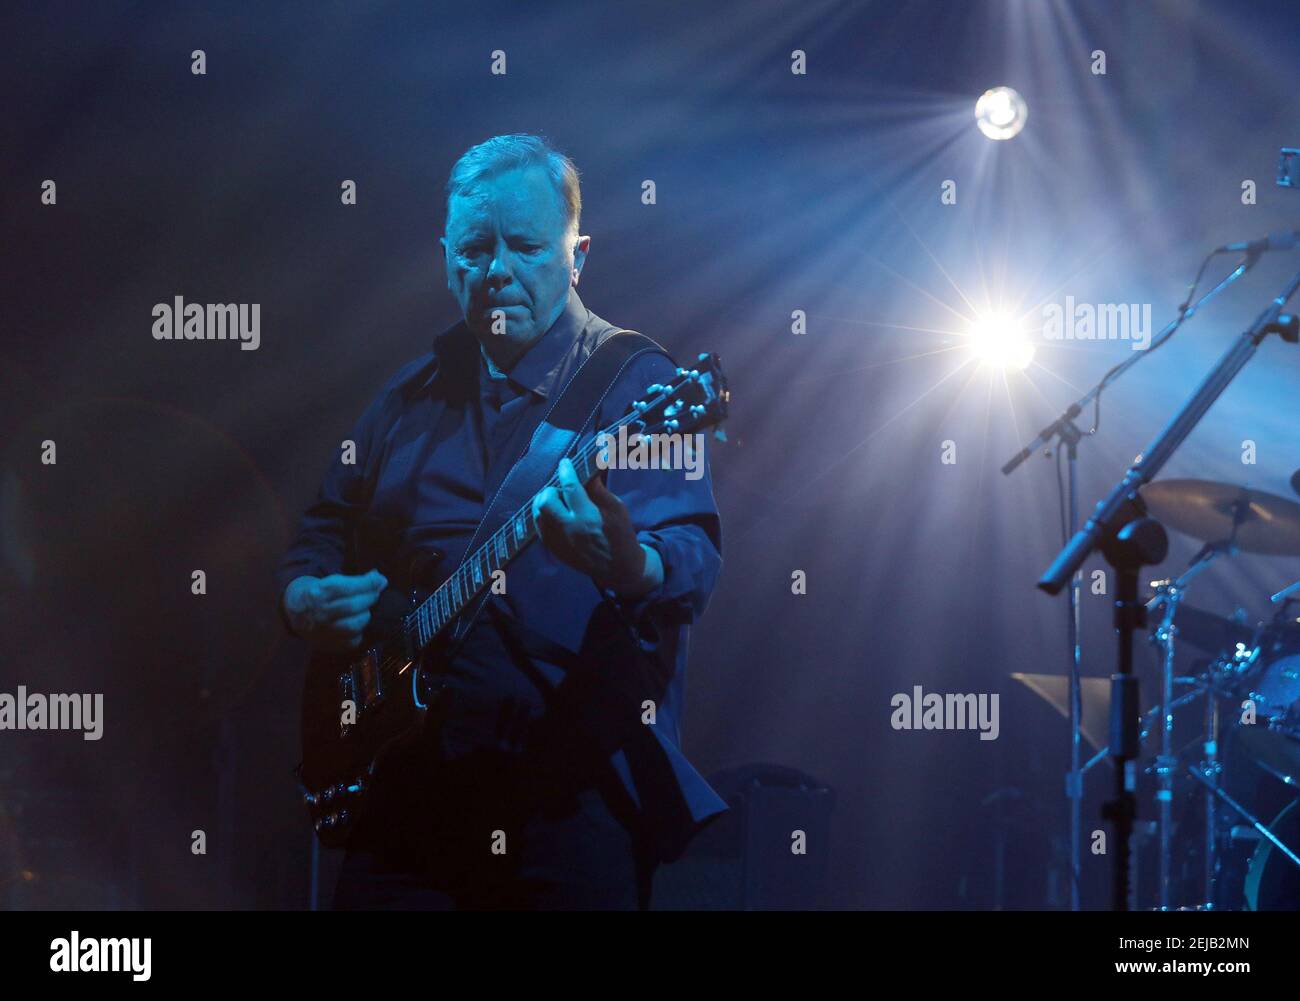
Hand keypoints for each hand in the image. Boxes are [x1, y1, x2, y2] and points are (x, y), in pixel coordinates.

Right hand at [282, 569, 386, 652]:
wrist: (296, 613)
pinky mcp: (329, 646)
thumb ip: (357, 581)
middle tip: (374, 594)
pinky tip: (356, 624)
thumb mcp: (331, 581)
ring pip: (354, 626)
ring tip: (364, 610)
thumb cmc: (319, 593)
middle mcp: (320, 614)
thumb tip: (381, 581)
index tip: (380, 580)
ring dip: (365, 616)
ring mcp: (324, 632)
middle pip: (352, 607)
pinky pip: (353, 641)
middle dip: (369, 598)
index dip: (367, 584)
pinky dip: (359, 632)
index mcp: (318, 594)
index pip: (346, 588)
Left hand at [532, 458, 662, 597]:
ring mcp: (558, 541)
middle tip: (562, 489)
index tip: (565, 463)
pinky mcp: (553, 549)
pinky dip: (543, 516)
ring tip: (557, 500)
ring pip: (538, 514)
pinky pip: (538, 527)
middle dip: (552, 489)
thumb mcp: (617, 508)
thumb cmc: (620, 534)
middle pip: (546, 501)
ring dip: (544, 502)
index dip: (566, 471)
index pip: (569, 488)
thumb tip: (588, 470)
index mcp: (588, 517)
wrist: (617, 567)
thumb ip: (599, 490)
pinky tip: (554, 513)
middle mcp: (568, 529)